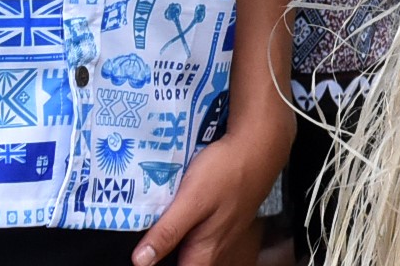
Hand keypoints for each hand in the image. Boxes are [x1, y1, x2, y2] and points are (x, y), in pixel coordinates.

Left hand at [132, 124, 287, 265]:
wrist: (258, 145)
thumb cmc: (226, 171)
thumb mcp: (191, 199)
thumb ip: (167, 232)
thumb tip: (140, 261)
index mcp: (203, 254)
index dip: (154, 265)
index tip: (144, 253)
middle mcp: (213, 250)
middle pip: (181, 261)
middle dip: (162, 251)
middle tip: (147, 234)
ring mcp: (219, 233)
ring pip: (187, 247)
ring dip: (171, 238)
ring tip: (153, 223)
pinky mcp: (220, 217)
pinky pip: (195, 232)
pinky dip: (181, 224)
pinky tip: (172, 208)